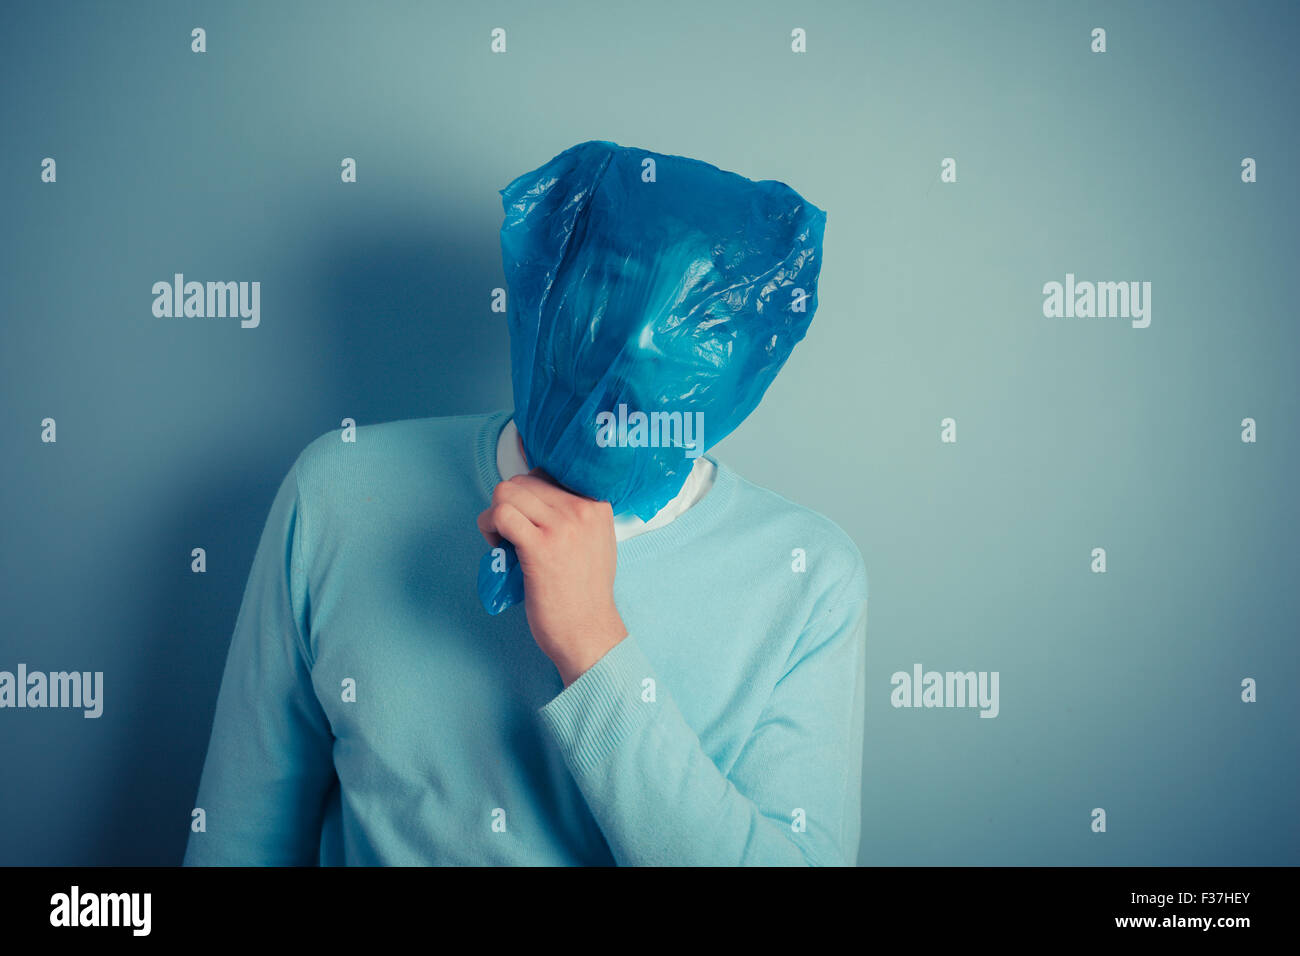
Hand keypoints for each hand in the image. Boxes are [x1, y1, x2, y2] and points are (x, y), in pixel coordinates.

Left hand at [477, 468, 627, 686]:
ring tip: (504, 541)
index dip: (528, 495)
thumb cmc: (585, 594)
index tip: (526, 518)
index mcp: (597, 505)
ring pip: (507, 492)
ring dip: (495, 515)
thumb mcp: (595, 542)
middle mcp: (582, 510)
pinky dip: (489, 527)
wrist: (588, 632)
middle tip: (512, 534)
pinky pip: (500, 515)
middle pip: (523, 481)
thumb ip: (574, 516)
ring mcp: (561, 526)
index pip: (548, 473)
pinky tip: (498, 547)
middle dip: (508, 505)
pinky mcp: (540, 547)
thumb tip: (535, 498)